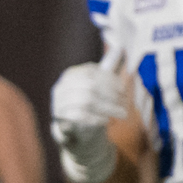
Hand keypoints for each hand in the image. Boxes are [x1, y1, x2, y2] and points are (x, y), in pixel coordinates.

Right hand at [51, 63, 125, 182]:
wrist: (78, 135)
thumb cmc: (93, 107)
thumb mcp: (101, 86)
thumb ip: (109, 69)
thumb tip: (122, 48)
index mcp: (70, 76)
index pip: (91, 72)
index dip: (110, 80)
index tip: (123, 90)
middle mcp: (60, 88)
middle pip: (89, 86)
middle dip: (111, 95)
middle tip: (125, 104)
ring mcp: (57, 105)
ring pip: (86, 101)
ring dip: (108, 108)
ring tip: (122, 114)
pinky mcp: (59, 121)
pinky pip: (79, 117)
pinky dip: (95, 118)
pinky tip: (106, 121)